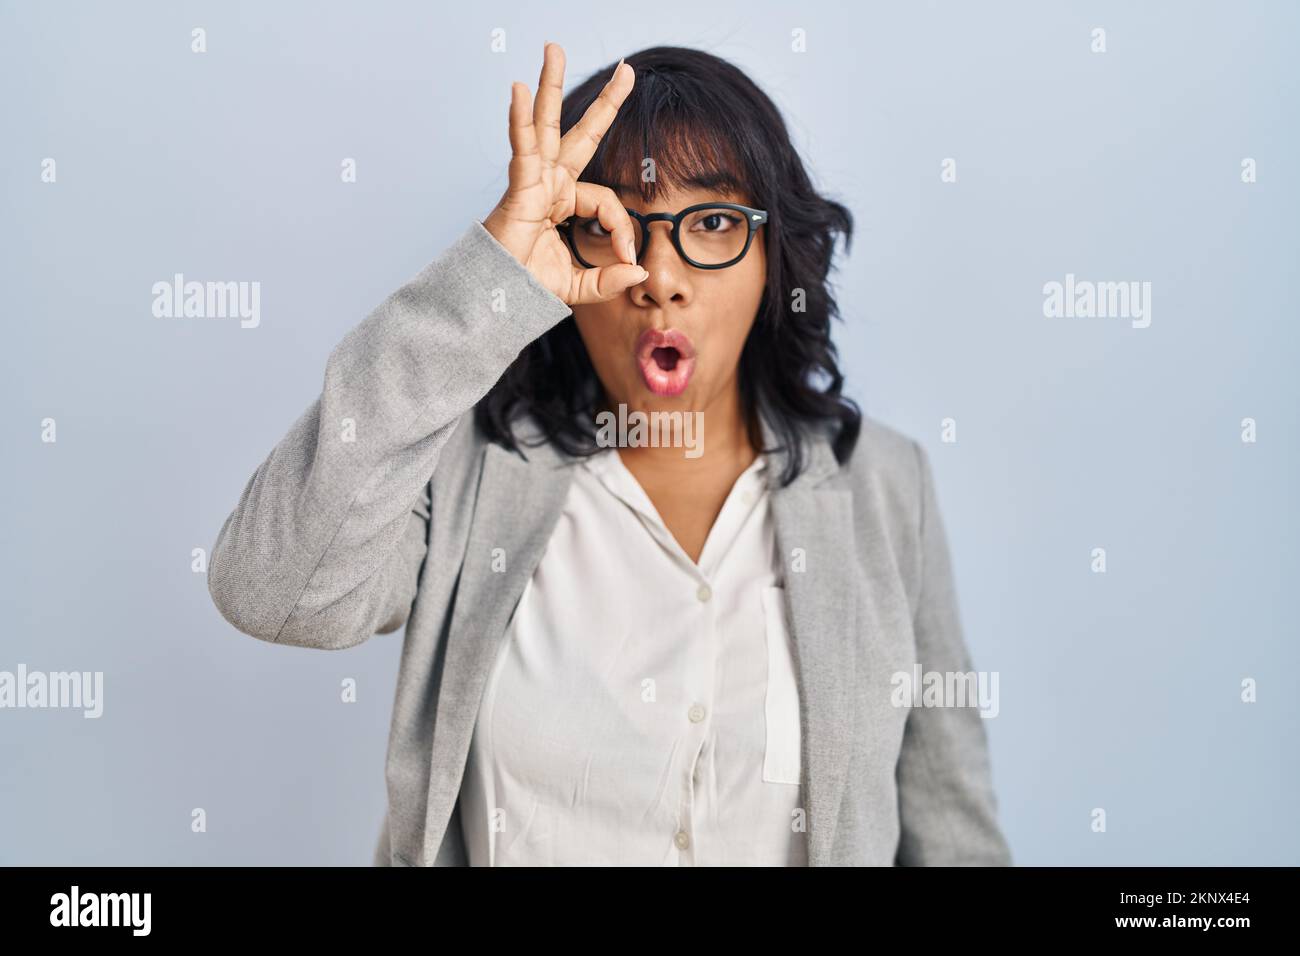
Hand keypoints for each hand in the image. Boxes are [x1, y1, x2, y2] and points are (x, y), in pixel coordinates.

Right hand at [482, 42, 646, 304]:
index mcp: (564, 201)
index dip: (621, 229)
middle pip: (580, 133)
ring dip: (549, 85)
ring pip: (546, 126)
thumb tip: (640, 269)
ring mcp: (533, 181)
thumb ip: (609, 279)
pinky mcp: (517, 188)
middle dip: (604, 101)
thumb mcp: (580, 286)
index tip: (626, 258)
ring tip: (553, 49)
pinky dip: (520, 121)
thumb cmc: (527, 285)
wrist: (496, 297)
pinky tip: (519, 91)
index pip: (606, 202)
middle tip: (624, 68)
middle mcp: (550, 183)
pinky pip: (522, 150)